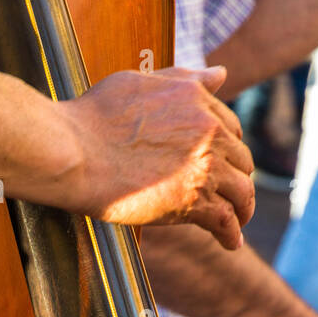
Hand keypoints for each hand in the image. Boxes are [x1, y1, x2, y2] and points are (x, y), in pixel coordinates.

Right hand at [59, 66, 254, 249]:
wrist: (75, 151)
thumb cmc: (96, 117)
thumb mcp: (142, 82)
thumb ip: (185, 78)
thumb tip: (221, 74)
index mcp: (197, 100)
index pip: (231, 128)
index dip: (228, 149)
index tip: (224, 165)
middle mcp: (208, 131)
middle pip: (241, 161)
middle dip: (238, 179)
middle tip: (231, 197)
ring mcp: (204, 167)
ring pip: (241, 192)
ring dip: (242, 209)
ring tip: (236, 223)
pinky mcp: (194, 201)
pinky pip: (226, 220)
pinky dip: (231, 234)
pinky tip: (231, 243)